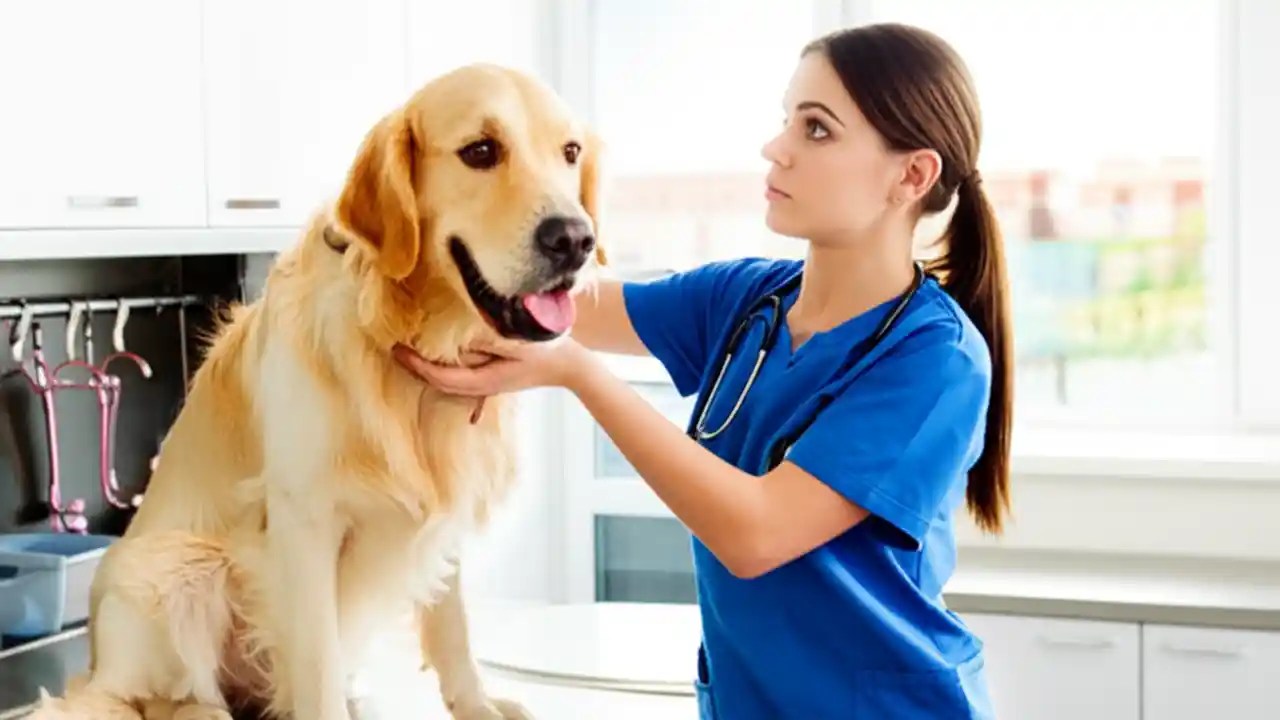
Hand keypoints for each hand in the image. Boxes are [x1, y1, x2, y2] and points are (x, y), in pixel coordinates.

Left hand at [393, 337, 589, 397]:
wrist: (570, 365)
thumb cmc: (546, 351)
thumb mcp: (517, 341)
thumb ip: (487, 340)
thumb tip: (459, 337)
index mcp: (485, 380)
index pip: (440, 376)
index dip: (416, 365)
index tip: (398, 350)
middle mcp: (482, 386)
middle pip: (439, 384)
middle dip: (415, 370)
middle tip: (395, 350)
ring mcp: (487, 385)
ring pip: (448, 383)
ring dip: (427, 370)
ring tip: (409, 354)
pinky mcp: (492, 378)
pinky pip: (460, 377)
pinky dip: (443, 370)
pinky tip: (435, 363)